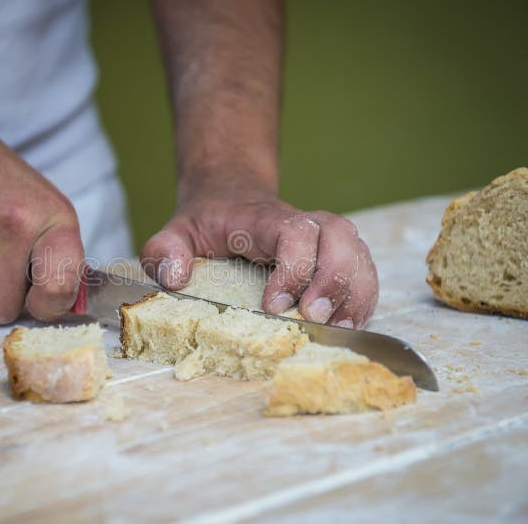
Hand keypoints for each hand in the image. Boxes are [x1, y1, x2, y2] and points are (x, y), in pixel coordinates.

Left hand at [141, 187, 378, 328]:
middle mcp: (303, 223)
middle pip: (341, 237)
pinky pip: (364, 271)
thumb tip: (175, 278)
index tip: (273, 305)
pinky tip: (348, 325)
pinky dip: (363, 299)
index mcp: (263, 219)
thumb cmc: (206, 222)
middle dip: (334, 280)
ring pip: (359, 253)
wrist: (230, 198)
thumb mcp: (175, 231)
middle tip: (313, 317)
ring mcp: (323, 239)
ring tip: (337, 329)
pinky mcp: (334, 257)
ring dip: (356, 293)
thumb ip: (163, 250)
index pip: (295, 231)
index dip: (293, 267)